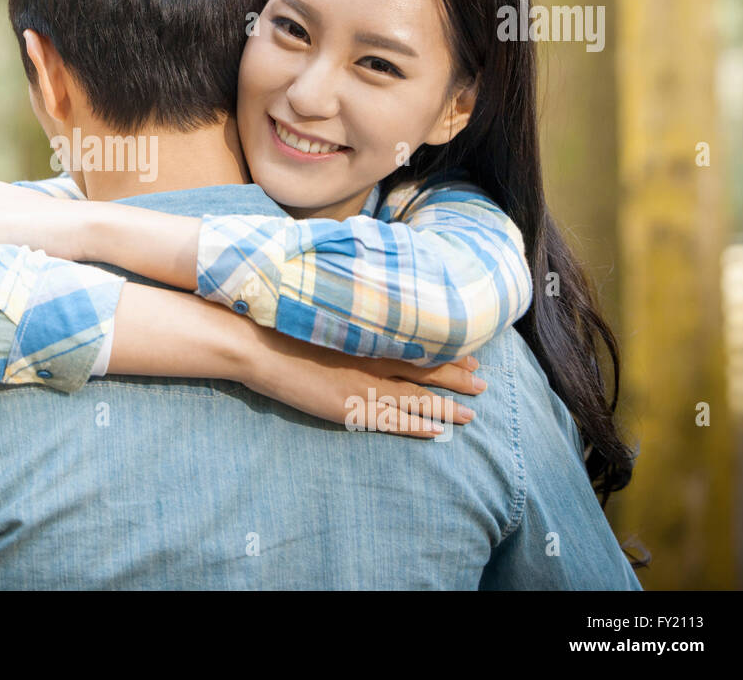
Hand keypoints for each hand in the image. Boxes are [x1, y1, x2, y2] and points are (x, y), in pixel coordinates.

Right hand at [239, 325, 484, 438]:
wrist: (260, 345)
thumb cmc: (284, 324)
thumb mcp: (323, 310)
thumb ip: (348, 314)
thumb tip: (364, 310)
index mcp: (368, 335)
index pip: (419, 344)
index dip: (446, 352)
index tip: (470, 354)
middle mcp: (373, 360)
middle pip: (425, 371)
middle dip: (456, 378)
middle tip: (482, 382)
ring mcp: (363, 386)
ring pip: (416, 399)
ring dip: (446, 407)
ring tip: (471, 414)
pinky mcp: (349, 408)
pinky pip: (392, 421)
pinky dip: (416, 426)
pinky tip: (436, 431)